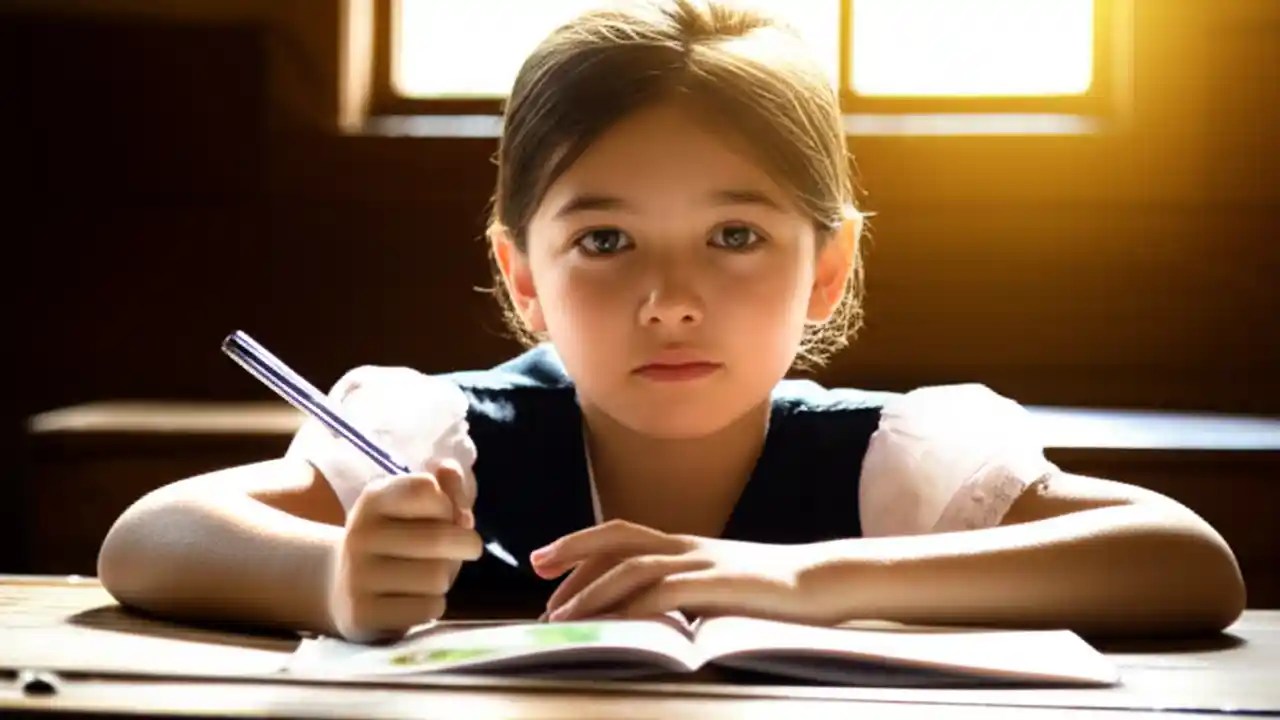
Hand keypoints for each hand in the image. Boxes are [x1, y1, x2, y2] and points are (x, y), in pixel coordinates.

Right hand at [326, 461, 482, 641]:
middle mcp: (360, 534)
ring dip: (447, 578)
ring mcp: (356, 576)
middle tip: (463, 549)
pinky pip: (428, 609)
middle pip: (440, 537)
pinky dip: (433, 606)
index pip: (427, 489)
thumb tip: (452, 473)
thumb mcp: (417, 507)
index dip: (451, 504)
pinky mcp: (362, 614)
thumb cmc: (397, 540)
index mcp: (373, 499)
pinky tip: (414, 600)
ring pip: (438, 577)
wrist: (341, 589)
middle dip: (465, 544)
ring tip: (429, 577)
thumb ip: (447, 486)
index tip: (447, 515)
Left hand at [529, 520, 826, 623]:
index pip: (621, 535)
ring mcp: (702, 563)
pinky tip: (611, 623)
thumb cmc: (774, 589)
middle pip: (617, 538)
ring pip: (632, 568)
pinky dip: (633, 606)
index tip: (542, 562)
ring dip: (591, 591)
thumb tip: (646, 609)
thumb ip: (684, 590)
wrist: (822, 582)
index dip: (578, 545)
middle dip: (571, 554)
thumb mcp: (719, 586)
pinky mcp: (718, 585)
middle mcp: (687, 546)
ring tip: (562, 616)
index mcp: (685, 544)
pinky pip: (665, 592)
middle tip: (535, 574)